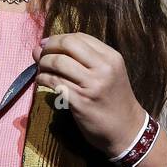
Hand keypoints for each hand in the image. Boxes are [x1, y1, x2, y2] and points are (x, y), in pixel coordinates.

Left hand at [32, 33, 147, 157]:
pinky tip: (41, 82)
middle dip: (48, 48)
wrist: (126, 130)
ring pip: (58, 63)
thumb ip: (82, 59)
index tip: (46, 45)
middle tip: (40, 55)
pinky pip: (54, 83)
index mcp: (111, 57)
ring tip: (41, 70)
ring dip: (42, 64)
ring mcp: (92, 85)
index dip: (58, 39)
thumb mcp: (108, 73)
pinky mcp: (80, 101)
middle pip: (67, 45)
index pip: (79, 37)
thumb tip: (44, 46)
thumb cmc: (113, 100)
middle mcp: (103, 68)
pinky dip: (42, 79)